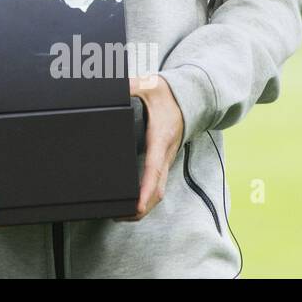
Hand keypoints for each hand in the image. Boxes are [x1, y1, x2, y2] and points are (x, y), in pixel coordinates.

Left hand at [115, 74, 184, 221]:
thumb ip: (129, 86)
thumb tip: (110, 87)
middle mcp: (166, 153)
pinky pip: (158, 184)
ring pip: (160, 190)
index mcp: (160, 138)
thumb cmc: (167, 94)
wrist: (191, 97)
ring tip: (122, 215)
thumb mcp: (148, 86)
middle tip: (120, 216)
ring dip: (145, 206)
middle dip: (141, 208)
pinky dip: (148, 198)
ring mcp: (167, 158)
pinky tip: (134, 204)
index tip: (136, 205)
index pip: (153, 168)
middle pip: (158, 189)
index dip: (145, 189)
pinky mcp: (165, 160)